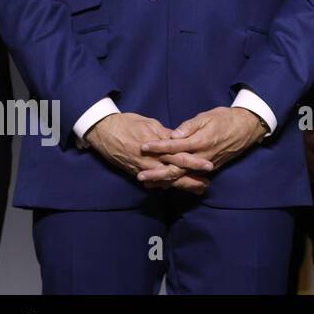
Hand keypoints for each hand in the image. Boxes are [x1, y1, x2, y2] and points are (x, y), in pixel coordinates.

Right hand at [84, 112, 210, 190]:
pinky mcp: (135, 172)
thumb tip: (180, 139)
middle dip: (191, 178)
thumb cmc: (128, 123)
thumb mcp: (151, 124)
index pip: (180, 154)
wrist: (104, 131)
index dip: (195, 161)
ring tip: (197, 189)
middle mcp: (151, 158)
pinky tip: (174, 189)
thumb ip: (166, 134)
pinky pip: (152, 181)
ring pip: (166, 179)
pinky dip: (164, 185)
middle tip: (206, 184)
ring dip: (182, 185)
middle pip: (175, 170)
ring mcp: (143, 167)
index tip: (209, 166)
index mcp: (158, 143)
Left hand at [137, 106, 264, 184]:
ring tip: (147, 183)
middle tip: (139, 176)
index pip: (175, 146)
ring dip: (164, 180)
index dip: (158, 147)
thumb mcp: (208, 117)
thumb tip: (174, 135)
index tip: (143, 146)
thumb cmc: (226, 119)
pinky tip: (165, 183)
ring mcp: (206, 164)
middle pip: (176, 168)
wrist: (247, 128)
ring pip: (182, 176)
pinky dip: (177, 180)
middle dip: (157, 173)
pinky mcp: (209, 168)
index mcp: (201, 141)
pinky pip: (191, 177)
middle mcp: (202, 156)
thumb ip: (189, 126)